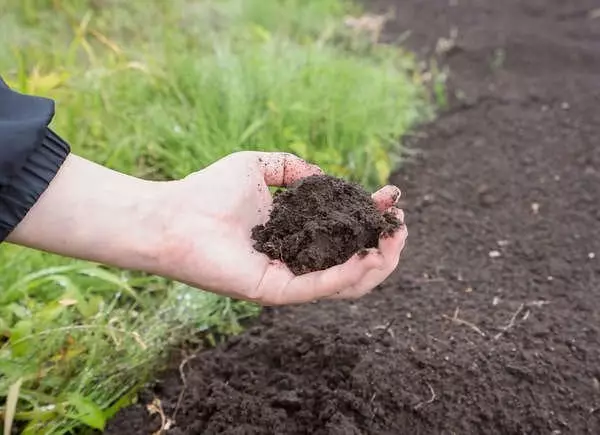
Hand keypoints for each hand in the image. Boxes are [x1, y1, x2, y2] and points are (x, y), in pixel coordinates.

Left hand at [8, 152, 406, 305]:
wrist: (173, 215)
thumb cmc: (208, 191)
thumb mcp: (259, 166)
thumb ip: (292, 167)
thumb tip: (323, 176)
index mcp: (295, 237)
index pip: (346, 236)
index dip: (373, 218)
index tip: (391, 198)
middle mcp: (296, 262)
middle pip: (354, 266)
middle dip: (385, 245)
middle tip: (400, 223)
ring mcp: (288, 279)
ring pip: (347, 284)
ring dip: (378, 264)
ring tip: (392, 240)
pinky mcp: (276, 290)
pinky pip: (322, 288)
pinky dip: (349, 275)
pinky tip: (368, 255)